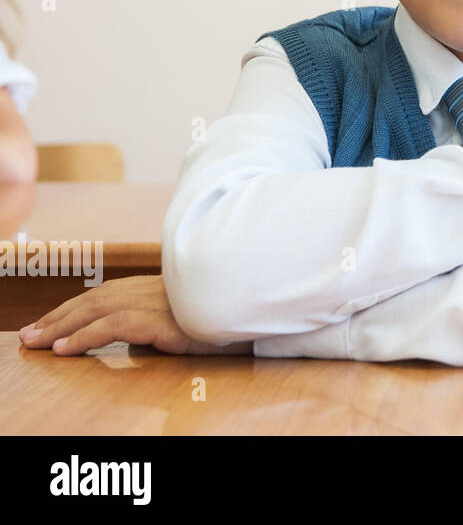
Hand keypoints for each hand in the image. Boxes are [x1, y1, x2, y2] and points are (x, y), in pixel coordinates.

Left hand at [16, 274, 252, 355]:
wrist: (261, 303)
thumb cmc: (232, 314)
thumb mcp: (194, 314)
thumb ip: (165, 317)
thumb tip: (138, 338)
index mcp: (161, 285)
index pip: (108, 293)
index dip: (76, 307)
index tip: (52, 322)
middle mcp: (156, 288)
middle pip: (96, 298)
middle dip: (59, 316)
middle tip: (30, 334)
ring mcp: (159, 301)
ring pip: (97, 309)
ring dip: (62, 326)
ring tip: (37, 343)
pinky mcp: (164, 319)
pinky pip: (114, 327)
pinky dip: (86, 336)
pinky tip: (66, 348)